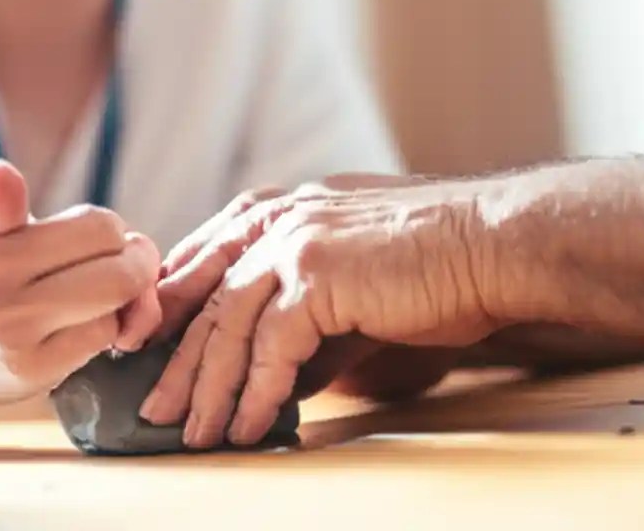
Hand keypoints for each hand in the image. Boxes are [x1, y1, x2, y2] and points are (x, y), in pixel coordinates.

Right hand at [0, 160, 161, 405]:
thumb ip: (4, 205)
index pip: (97, 226)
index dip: (116, 232)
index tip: (108, 241)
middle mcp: (0, 291)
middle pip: (120, 272)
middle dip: (138, 266)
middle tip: (129, 268)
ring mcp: (16, 334)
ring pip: (115, 306)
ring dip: (127, 300)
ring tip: (113, 297)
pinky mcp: (33, 370)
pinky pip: (103, 339)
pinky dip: (111, 330)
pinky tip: (95, 326)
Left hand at [130, 176, 537, 448]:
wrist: (493, 245)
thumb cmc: (439, 266)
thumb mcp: (358, 287)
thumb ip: (311, 324)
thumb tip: (279, 380)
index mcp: (289, 208)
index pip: (209, 257)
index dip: (175, 306)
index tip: (150, 350)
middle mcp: (282, 218)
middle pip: (207, 296)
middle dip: (177, 359)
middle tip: (154, 408)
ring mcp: (296, 242)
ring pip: (228, 326)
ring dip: (208, 388)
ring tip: (196, 435)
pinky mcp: (317, 276)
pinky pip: (269, 348)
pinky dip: (255, 394)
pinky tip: (248, 428)